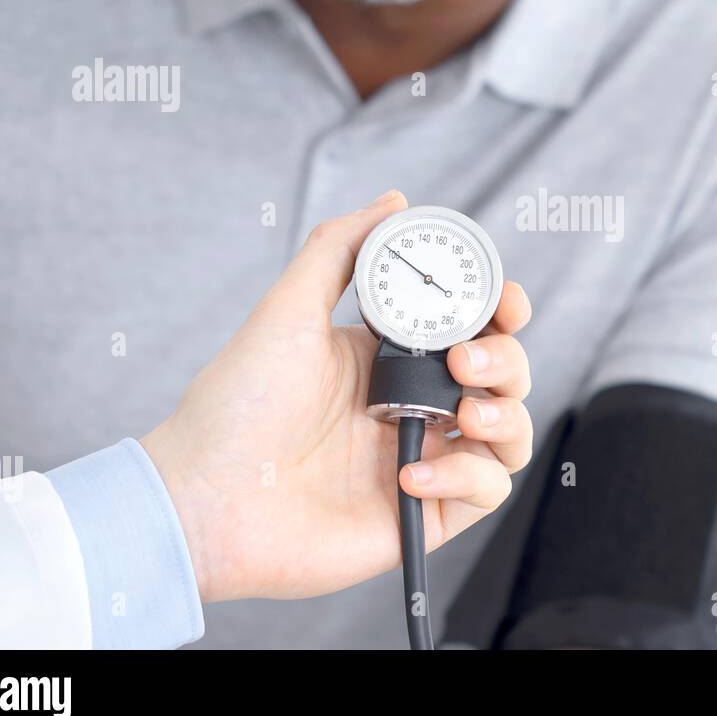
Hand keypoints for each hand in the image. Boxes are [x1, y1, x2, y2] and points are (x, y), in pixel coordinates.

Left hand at [139, 190, 533, 603]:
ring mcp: (424, 459)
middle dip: (507, 360)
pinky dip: (467, 477)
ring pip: (511, 434)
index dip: (502, 311)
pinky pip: (486, 492)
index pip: (473, 327)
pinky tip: (411, 472)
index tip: (505, 301)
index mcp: (391, 357)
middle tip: (466, 360)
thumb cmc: (236, 404)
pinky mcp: (423, 514)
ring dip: (507, 416)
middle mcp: (415, 405)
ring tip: (465, 413)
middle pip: (503, 376)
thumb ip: (339, 248)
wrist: (205, 497)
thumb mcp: (289, 309)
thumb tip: (394, 201)